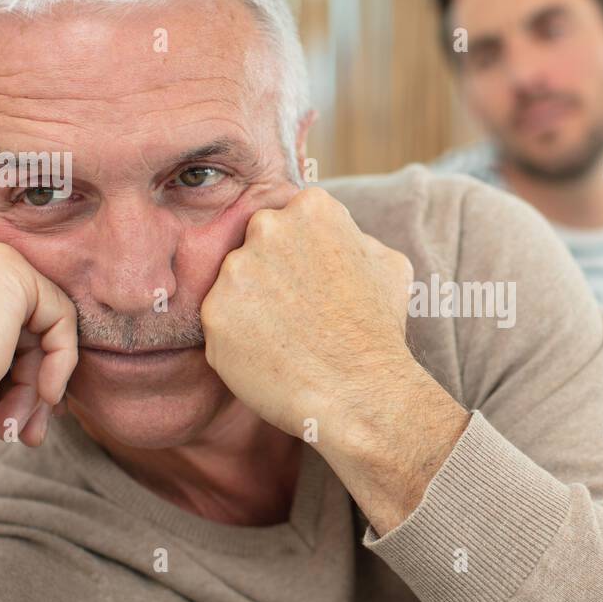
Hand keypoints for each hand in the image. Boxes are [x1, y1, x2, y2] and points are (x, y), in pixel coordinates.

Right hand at [0, 239, 76, 513]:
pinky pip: (61, 316)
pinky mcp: (10, 269)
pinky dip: (61, 360)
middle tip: (25, 424)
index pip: (16, 323)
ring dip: (39, 382)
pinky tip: (44, 392)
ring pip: (47, 325)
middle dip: (33, 381)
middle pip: (33, 325)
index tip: (28, 411)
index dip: (28, 369)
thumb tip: (52, 377)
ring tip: (22, 421)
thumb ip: (15, 353)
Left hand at [201, 186, 467, 533]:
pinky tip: (269, 357)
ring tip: (286, 339)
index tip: (314, 284)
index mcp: (312, 208)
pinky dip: (239, 341)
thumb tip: (344, 238)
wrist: (361, 393)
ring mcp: (235, 271)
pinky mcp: (213, 314)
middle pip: (255, 245)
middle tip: (298, 313)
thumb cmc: (380, 331)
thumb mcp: (389, 265)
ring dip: (252, 308)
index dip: (301, 255)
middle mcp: (267, 228)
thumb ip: (356, 238)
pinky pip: (221, 323)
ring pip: (235, 285)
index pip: (290, 220)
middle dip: (270, 274)